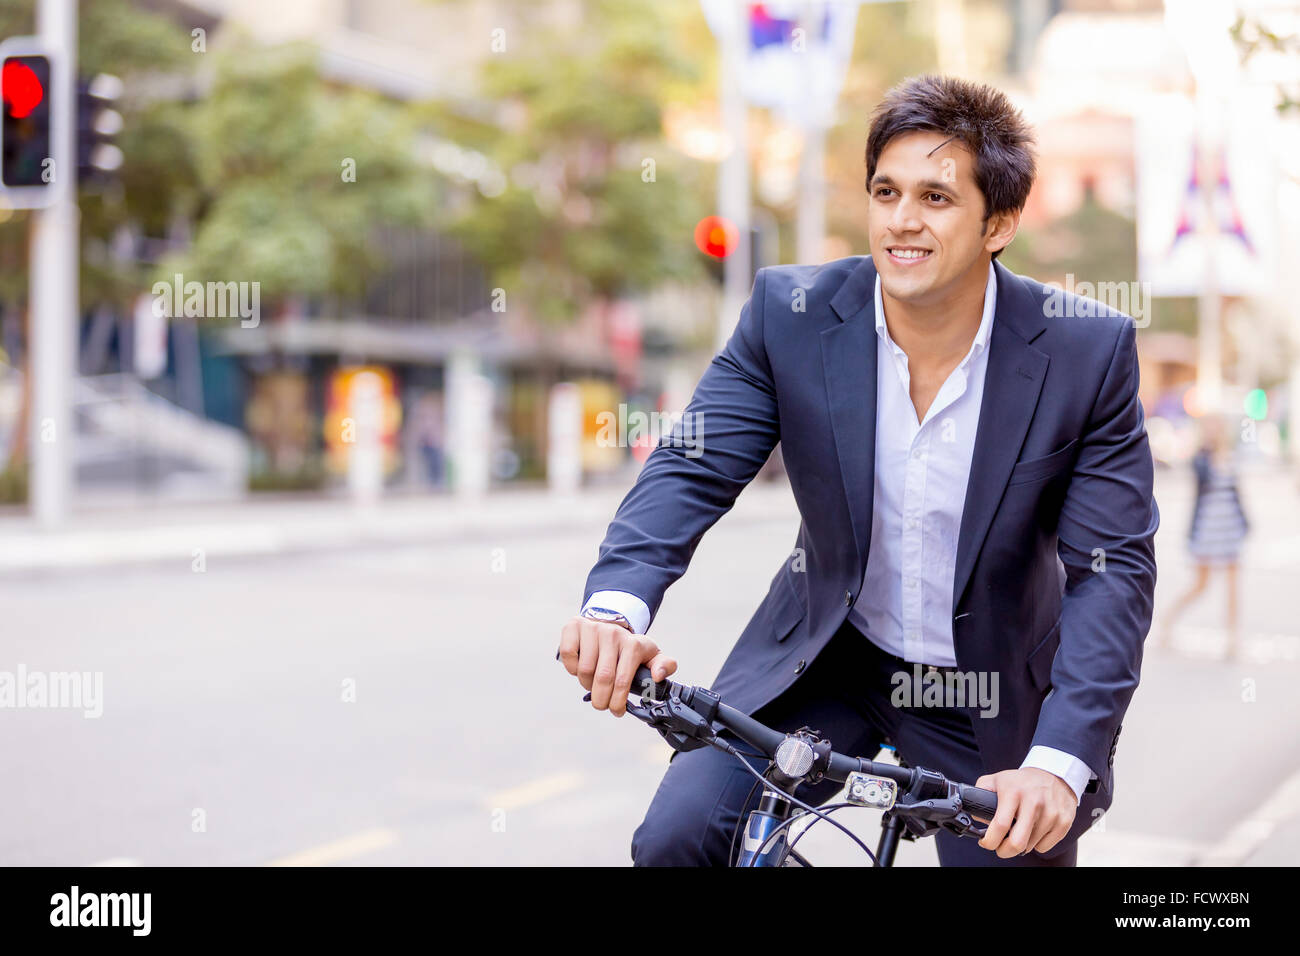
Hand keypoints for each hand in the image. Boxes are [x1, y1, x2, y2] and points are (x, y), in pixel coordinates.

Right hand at [557, 615, 676, 717]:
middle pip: (603, 678)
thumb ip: (664, 665)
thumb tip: (658, 676)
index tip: (617, 711)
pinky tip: (580, 668)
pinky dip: (572, 668)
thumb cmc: (629, 647)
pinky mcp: (574, 626)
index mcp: (634, 644)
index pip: (623, 680)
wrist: (609, 623)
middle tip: (602, 704)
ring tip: (592, 684)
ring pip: (584, 670)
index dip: (618, 701)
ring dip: (586, 684)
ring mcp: (593, 628)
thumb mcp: (651, 655)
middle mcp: (613, 634)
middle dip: (601, 699)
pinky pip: (568, 655)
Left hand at [973, 768, 1075, 857]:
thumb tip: (978, 818)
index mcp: (1014, 792)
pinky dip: (1036, 844)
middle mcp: (1033, 802)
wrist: (1054, 774)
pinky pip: (1044, 847)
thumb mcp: (996, 780)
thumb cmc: (1021, 781)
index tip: (985, 842)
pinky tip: (1034, 830)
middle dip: (1004, 851)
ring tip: (1019, 831)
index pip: (1000, 825)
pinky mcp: (1064, 821)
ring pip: (1030, 846)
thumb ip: (980, 794)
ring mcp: (1051, 813)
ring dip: (1021, 845)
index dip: (990, 841)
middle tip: (1000, 848)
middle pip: (1017, 843)